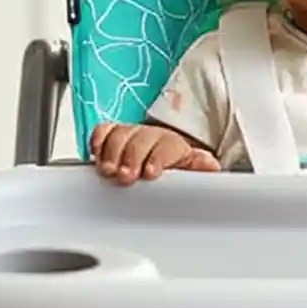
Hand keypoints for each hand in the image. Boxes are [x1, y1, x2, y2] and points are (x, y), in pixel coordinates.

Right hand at [89, 123, 220, 185]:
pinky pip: (103, 131)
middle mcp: (151, 135)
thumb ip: (201, 168)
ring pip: (120, 134)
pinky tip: (95, 154)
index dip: (157, 158)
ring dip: (112, 152)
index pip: (166, 146)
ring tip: (108, 170)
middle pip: (140, 138)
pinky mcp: (113, 137)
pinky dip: (97, 140)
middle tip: (125, 175)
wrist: (166, 159)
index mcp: (173, 144)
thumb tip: (211, 167)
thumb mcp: (192, 170)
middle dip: (131, 157)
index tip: (150, 173)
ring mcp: (132, 134)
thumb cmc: (176, 168)